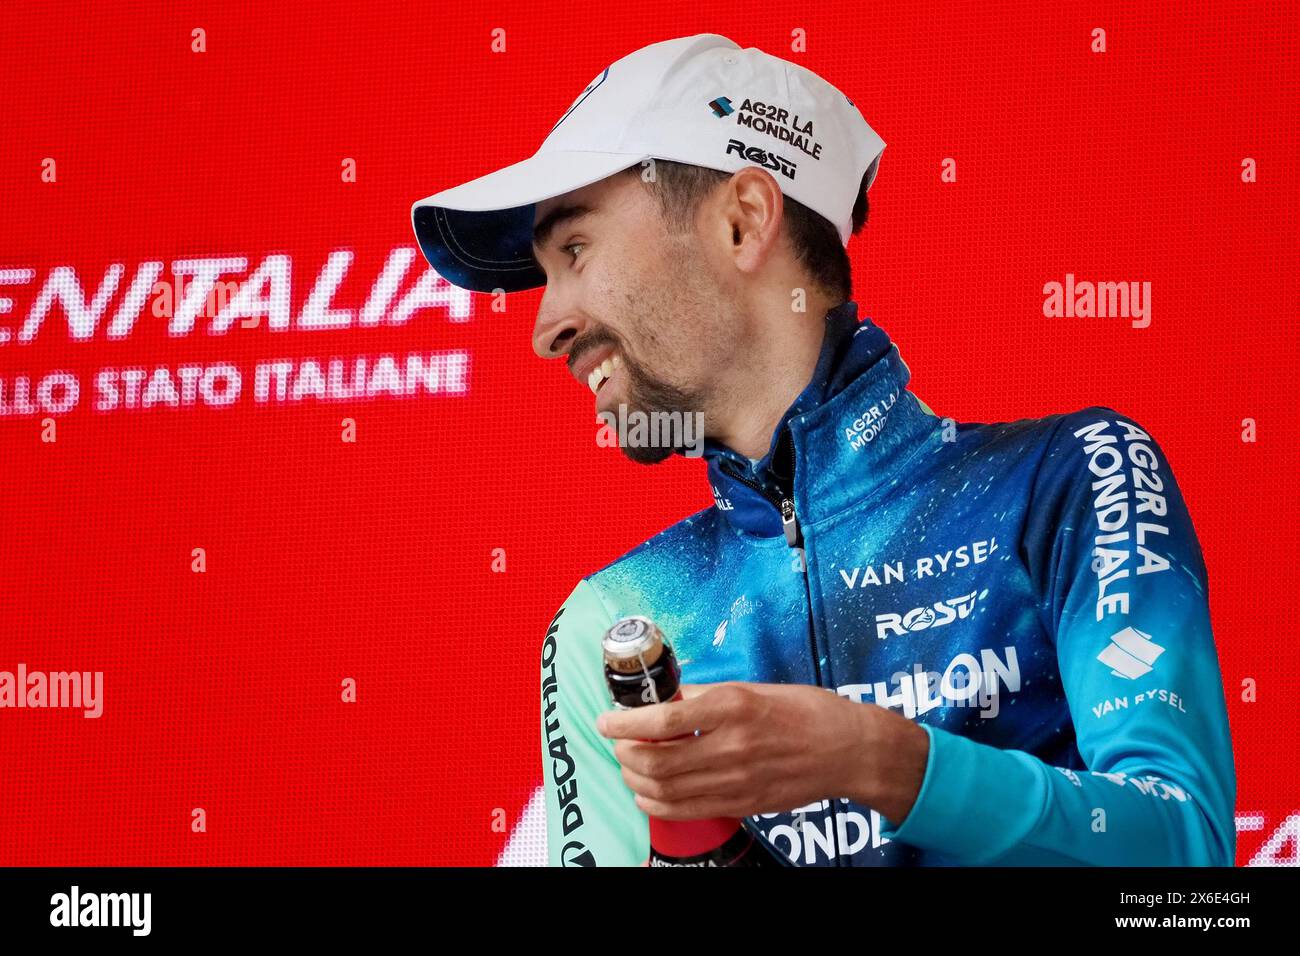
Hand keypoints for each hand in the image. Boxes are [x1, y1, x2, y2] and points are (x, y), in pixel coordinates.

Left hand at [594, 680, 928, 822]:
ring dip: (635, 779)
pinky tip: (647, 792)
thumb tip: (665, 698)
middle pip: (655, 760)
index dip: (624, 723)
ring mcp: (737, 780)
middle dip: (623, 752)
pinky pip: (686, 810)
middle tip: (616, 742)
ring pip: (664, 789)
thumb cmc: (805, 711)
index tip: (606, 720)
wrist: (848, 749)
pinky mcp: (742, 803)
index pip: (663, 719)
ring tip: (628, 765)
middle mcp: (731, 745)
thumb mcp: (752, 688)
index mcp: (733, 706)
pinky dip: (656, 803)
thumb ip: (705, 696)